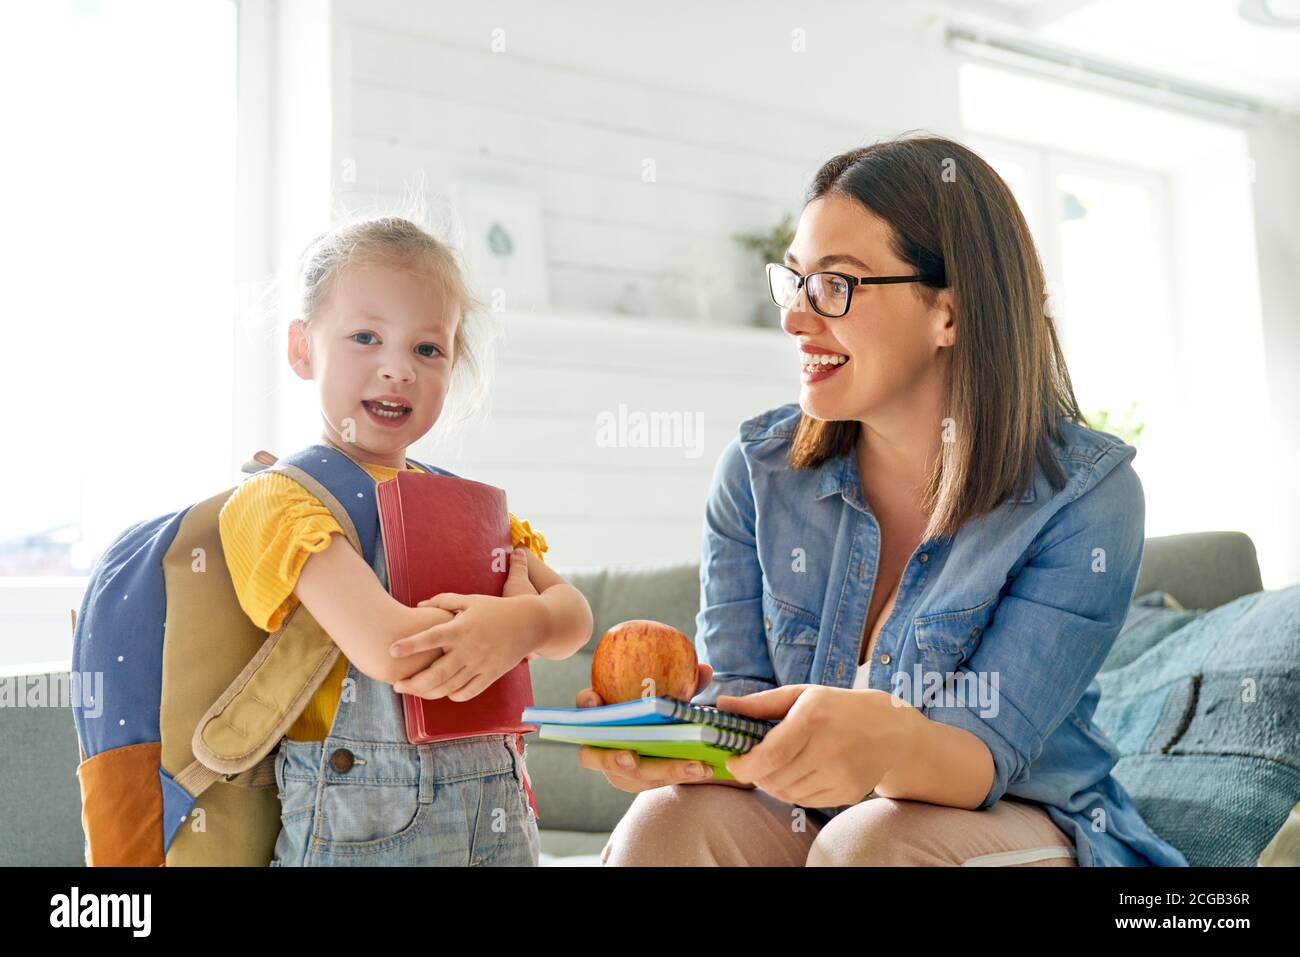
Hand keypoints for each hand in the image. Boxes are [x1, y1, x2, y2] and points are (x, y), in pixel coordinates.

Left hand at [388, 550, 543, 700]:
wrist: (529, 623)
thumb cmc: (496, 609)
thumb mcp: (471, 600)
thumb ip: (444, 601)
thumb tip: (419, 604)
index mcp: (461, 628)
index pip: (431, 637)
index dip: (411, 644)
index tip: (392, 650)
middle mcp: (469, 649)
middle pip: (436, 673)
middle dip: (413, 683)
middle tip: (397, 685)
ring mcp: (480, 665)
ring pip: (449, 687)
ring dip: (428, 693)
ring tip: (414, 691)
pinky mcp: (491, 675)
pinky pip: (468, 692)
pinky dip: (453, 695)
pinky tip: (444, 692)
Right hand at [575, 663, 754, 792]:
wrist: (656, 739)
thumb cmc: (653, 711)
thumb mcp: (662, 695)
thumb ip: (683, 682)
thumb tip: (705, 669)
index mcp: (599, 718)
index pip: (583, 710)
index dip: (586, 705)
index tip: (594, 698)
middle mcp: (601, 746)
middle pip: (597, 756)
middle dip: (612, 758)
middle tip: (631, 758)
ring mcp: (617, 769)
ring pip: (633, 775)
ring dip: (664, 769)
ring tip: (694, 765)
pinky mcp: (637, 782)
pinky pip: (656, 781)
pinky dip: (680, 774)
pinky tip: (704, 768)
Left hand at [717, 685, 912, 807]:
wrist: (890, 729)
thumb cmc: (837, 708)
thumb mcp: (800, 695)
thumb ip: (759, 703)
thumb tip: (722, 704)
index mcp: (812, 719)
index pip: (770, 756)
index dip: (744, 765)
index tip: (733, 762)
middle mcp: (828, 749)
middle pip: (774, 778)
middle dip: (755, 774)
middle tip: (753, 762)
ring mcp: (841, 775)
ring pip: (787, 793)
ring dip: (773, 783)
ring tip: (779, 765)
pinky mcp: (848, 793)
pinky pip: (805, 801)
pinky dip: (793, 791)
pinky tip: (799, 773)